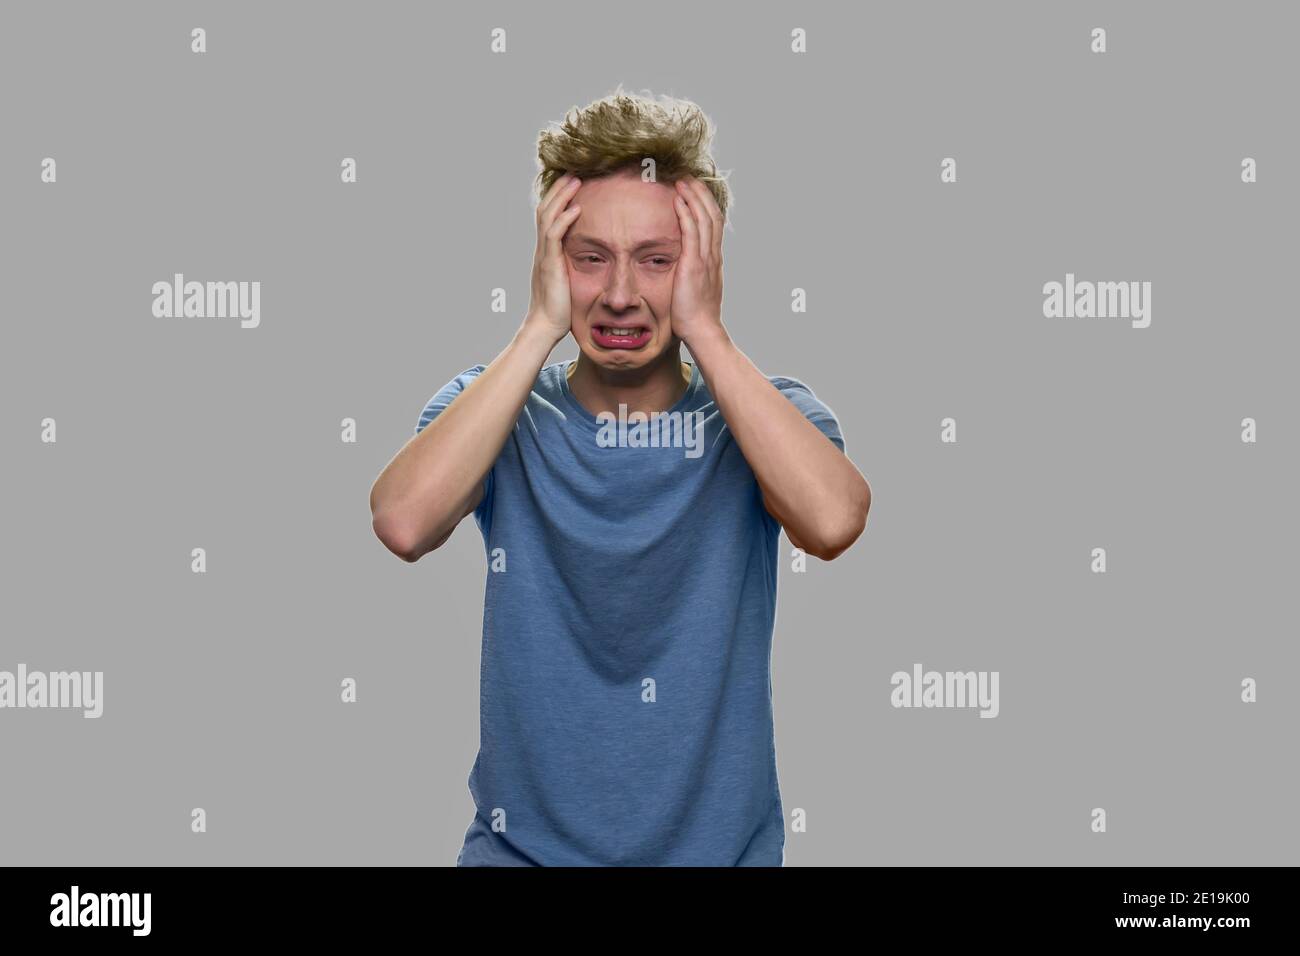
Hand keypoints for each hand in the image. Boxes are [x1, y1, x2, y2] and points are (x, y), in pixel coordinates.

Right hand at [523, 173, 582, 343]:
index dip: (558, 198)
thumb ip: (573, 266)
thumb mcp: (568, 280)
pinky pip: (555, 236)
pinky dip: (564, 219)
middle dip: (559, 189)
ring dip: (562, 197)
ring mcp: (544, 256)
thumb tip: (589, 258)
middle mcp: (543, 250)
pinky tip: (576, 208)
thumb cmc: (560, 308)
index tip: (571, 182)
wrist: (545, 327)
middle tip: (574, 171)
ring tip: (575, 180)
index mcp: (547, 252)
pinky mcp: (549, 265)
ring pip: (548, 217)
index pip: (549, 216)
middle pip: (546, 209)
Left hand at [669, 175, 725, 344]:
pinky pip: (691, 232)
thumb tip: (684, 267)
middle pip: (712, 215)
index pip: (713, 224)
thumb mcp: (696, 288)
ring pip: (704, 218)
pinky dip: (686, 213)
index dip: (706, 204)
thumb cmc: (695, 315)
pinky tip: (678, 200)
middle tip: (689, 176)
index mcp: (714, 260)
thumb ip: (693, 273)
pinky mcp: (694, 264)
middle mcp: (713, 255)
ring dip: (693, 197)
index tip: (695, 190)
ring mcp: (706, 259)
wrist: (702, 330)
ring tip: (683, 180)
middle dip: (701, 193)